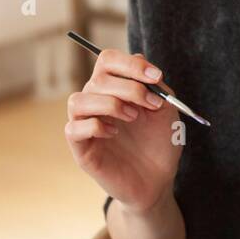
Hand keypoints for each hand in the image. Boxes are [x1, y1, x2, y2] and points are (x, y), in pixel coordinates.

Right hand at [65, 48, 183, 212]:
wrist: (158, 180)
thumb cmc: (159, 143)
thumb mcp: (165, 110)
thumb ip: (154, 85)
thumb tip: (138, 58)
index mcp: (114, 89)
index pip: (107, 61)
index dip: (130, 64)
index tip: (156, 77)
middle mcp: (96, 102)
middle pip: (98, 79)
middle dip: (130, 88)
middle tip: (153, 106)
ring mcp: (85, 125)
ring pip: (78, 100)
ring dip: (110, 104)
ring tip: (133, 117)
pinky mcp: (81, 148)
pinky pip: (73, 128)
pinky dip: (95, 126)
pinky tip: (115, 133)